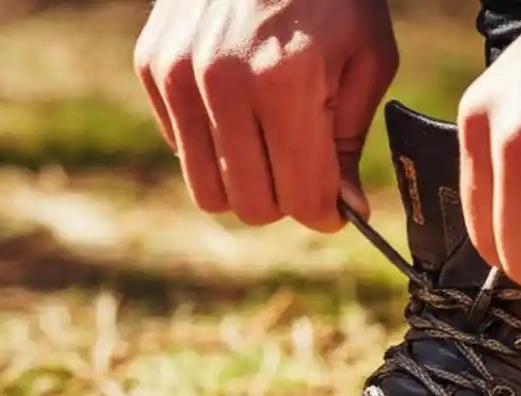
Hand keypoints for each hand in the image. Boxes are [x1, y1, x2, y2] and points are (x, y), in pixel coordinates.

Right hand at [134, 0, 397, 230]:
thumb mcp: (368, 58)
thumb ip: (351, 140)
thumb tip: (344, 208)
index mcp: (285, 85)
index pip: (300, 198)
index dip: (325, 213)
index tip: (335, 206)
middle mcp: (223, 84)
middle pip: (250, 205)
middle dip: (284, 202)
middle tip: (303, 174)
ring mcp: (179, 75)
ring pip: (207, 190)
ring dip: (244, 184)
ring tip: (270, 151)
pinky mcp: (152, 65)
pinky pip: (180, 147)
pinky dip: (212, 143)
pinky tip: (237, 107)